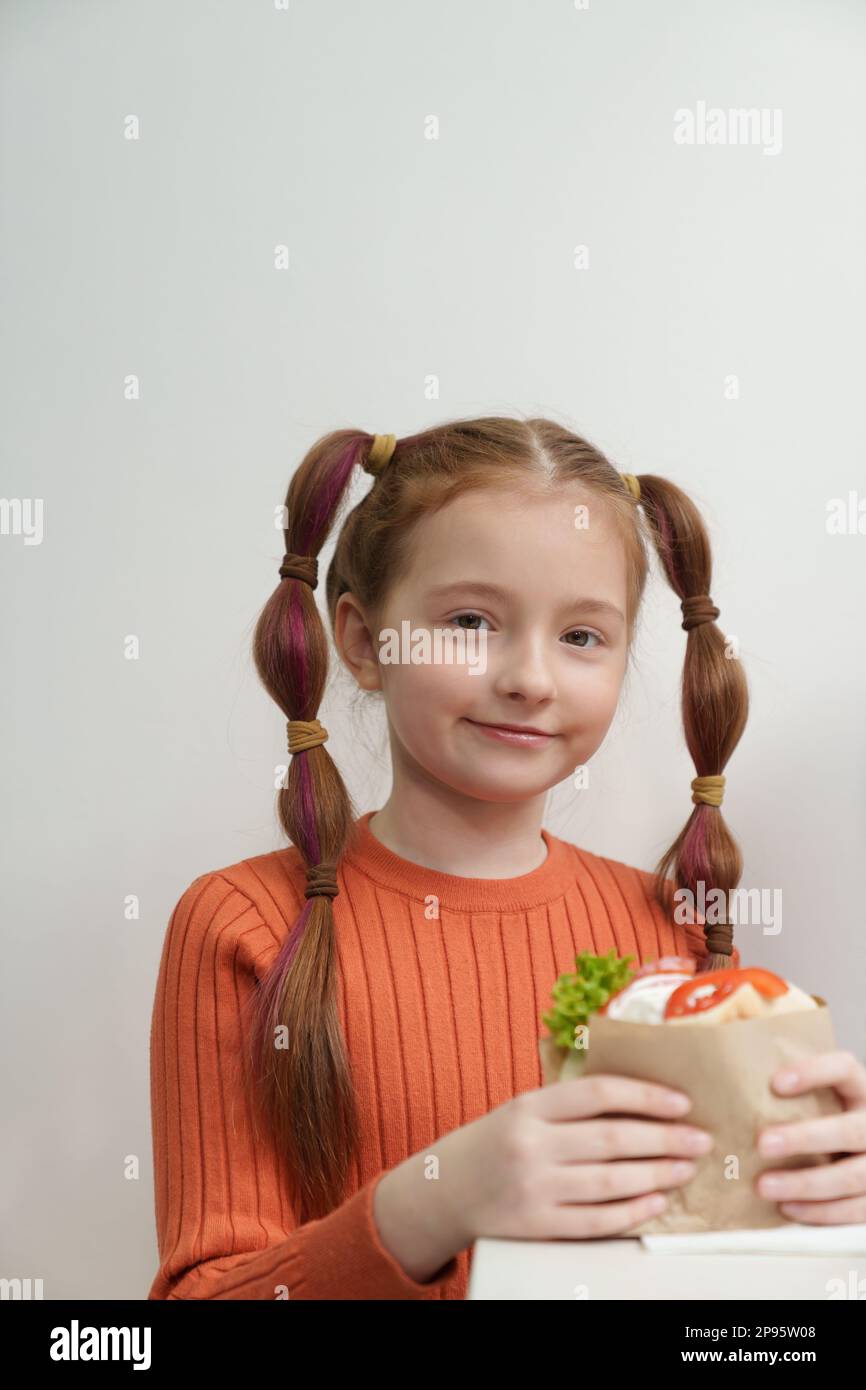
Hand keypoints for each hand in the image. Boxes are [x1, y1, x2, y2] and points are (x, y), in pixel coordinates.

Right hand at [444, 1074, 713, 1242]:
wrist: (446, 1189)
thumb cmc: (498, 1141)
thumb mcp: (524, 1108)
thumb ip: (571, 1103)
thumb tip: (641, 1098)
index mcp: (529, 1107)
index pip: (598, 1093)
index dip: (645, 1096)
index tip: (681, 1102)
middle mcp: (530, 1145)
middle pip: (612, 1139)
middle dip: (665, 1138)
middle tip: (699, 1139)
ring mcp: (533, 1188)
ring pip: (611, 1181)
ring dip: (658, 1174)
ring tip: (686, 1168)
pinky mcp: (536, 1226)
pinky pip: (596, 1221)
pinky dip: (632, 1211)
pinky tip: (656, 1201)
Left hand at [755, 1051, 865, 1222]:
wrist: (859, 1153)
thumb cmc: (823, 1119)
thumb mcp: (818, 1098)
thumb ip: (787, 1089)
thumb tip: (722, 1083)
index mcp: (860, 1090)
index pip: (844, 1069)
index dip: (814, 1073)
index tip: (775, 1083)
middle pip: (848, 1130)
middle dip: (804, 1138)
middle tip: (762, 1144)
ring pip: (851, 1176)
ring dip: (805, 1183)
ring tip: (764, 1186)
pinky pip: (854, 1210)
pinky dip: (820, 1212)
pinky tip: (787, 1208)